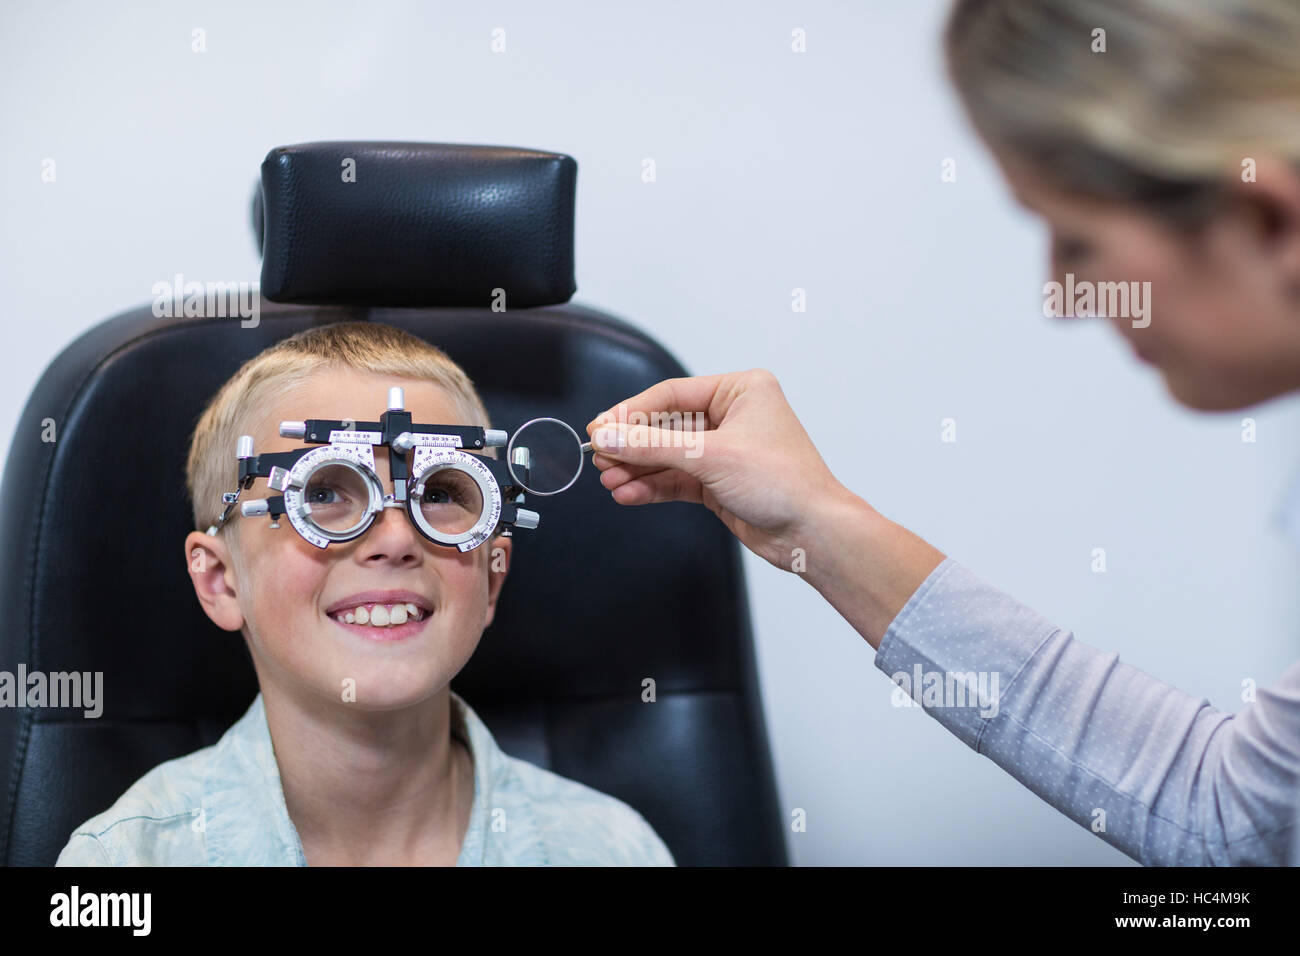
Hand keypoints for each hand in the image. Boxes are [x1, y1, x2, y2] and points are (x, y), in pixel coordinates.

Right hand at [585, 368, 853, 570]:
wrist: (812, 532)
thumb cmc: (786, 482)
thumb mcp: (711, 456)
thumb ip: (653, 447)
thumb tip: (610, 438)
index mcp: (741, 390)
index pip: (672, 394)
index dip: (632, 413)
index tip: (602, 428)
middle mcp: (732, 416)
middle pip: (666, 426)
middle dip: (632, 445)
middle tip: (600, 456)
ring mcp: (724, 451)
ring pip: (668, 455)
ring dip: (637, 469)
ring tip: (609, 479)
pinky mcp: (718, 482)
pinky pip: (676, 479)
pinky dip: (652, 487)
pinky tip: (628, 493)